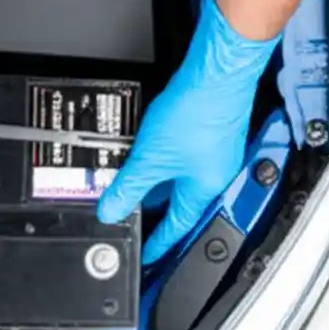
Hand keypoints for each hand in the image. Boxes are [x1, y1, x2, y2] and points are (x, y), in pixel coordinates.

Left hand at [97, 0, 279, 263]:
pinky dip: (164, 159)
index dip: (158, 243)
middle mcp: (214, 175)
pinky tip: (150, 148)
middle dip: (153, 208)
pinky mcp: (211, 131)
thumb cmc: (197, 111)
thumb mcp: (150, 158)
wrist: (217, 73)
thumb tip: (111, 210)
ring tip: (133, 180)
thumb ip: (128, 187)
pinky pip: (184, 156)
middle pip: (178, 202)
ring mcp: (215, 153)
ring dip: (157, 180)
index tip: (148, 255)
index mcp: (203, 190)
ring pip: (180, 177)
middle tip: (133, 216)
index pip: (176, 228)